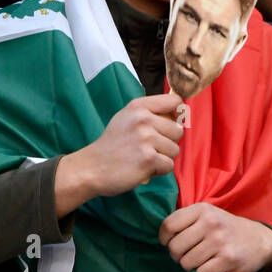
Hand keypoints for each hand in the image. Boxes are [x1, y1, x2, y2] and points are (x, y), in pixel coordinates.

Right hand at [56, 93, 183, 214]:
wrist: (90, 168)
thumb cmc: (112, 144)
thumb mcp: (127, 118)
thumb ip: (151, 112)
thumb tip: (180, 112)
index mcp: (139, 106)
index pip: (174, 101)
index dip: (176, 115)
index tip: (168, 124)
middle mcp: (143, 119)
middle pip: (178, 130)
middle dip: (167, 142)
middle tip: (148, 148)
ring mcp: (146, 139)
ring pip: (175, 149)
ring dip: (162, 158)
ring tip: (143, 158)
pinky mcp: (148, 159)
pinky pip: (169, 165)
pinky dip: (158, 170)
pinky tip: (143, 168)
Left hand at [160, 203, 271, 271]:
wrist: (259, 241)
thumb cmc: (227, 229)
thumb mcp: (209, 215)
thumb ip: (187, 220)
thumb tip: (162, 236)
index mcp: (203, 209)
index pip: (168, 225)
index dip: (165, 239)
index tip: (172, 242)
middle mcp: (211, 222)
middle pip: (175, 247)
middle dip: (178, 256)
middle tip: (188, 254)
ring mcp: (220, 240)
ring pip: (186, 263)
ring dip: (191, 266)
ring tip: (202, 260)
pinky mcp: (228, 258)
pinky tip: (213, 266)